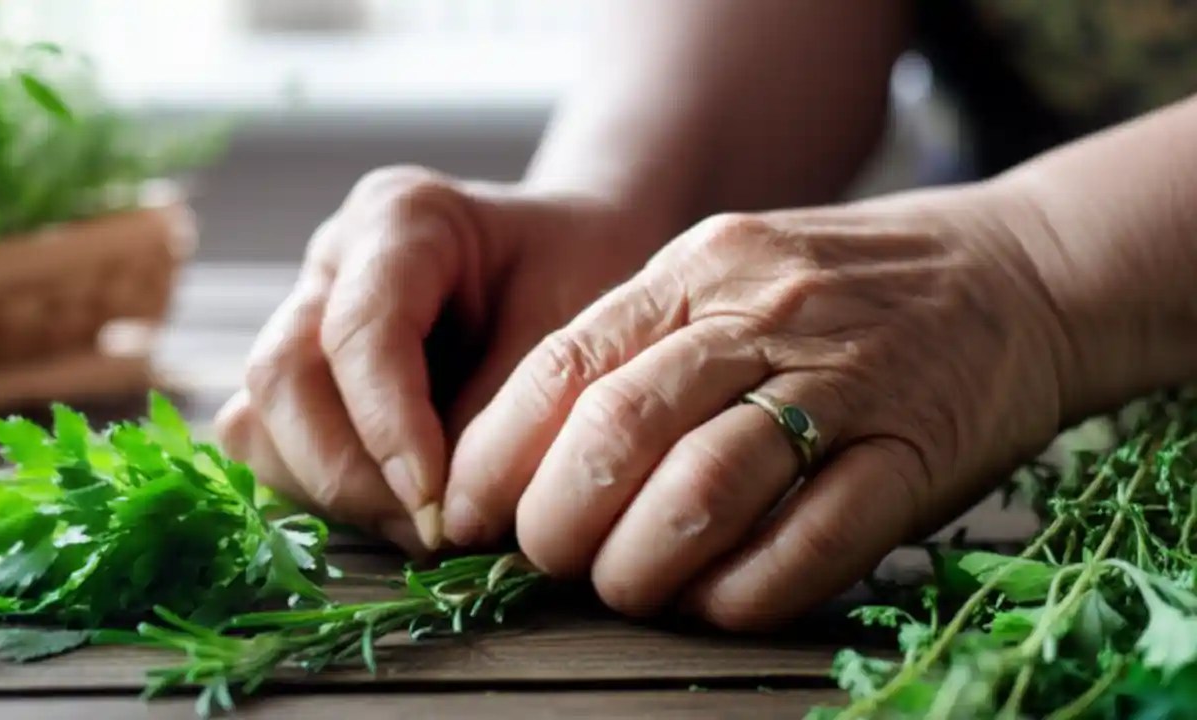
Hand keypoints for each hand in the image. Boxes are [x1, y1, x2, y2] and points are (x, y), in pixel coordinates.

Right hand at [213, 166, 662, 554]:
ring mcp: (305, 316)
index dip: (388, 427)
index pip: (360, 330)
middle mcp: (334, 262)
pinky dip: (324, 491)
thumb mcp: (571, 332)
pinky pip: (273, 446)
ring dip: (331, 490)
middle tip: (431, 530)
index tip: (435, 505)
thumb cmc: (583, 281)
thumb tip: (445, 511)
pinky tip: (397, 510)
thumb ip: (503, 412)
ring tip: (422, 525)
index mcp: (403, 218)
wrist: (580, 259)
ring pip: (261, 420)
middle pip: (283, 375)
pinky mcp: (302, 375)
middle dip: (348, 472)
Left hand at [442, 184, 1076, 628]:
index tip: (465, 513)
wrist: (1019, 273)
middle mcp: (765, 314)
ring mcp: (847, 382)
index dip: (498, 452)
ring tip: (623, 588)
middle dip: (557, 518)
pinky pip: (813, 540)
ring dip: (639, 563)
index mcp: (702, 266)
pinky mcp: (916, 454)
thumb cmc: (848, 288)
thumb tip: (529, 453)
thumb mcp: (732, 273)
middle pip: (621, 430)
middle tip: (544, 560)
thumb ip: (641, 346)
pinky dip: (744, 590)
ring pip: (705, 487)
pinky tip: (714, 602)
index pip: (566, 363)